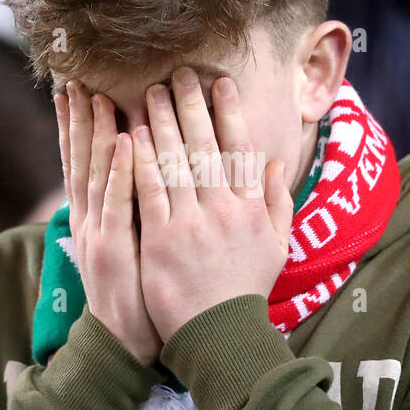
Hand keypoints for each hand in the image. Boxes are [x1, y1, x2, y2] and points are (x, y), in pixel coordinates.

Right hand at [56, 82, 161, 364]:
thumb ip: (136, 208)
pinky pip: (118, 203)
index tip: (79, 88)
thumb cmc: (139, 292)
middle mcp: (91, 218)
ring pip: (95, 173)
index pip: (85, 161)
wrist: (126, 341)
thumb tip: (146, 175)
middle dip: (78, 117)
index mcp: (96, 216)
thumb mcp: (132, 244)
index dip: (80, 125)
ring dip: (95, 132)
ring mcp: (99, 232)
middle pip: (82, 158)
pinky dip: (120, 172)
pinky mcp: (114, 248)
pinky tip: (125, 142)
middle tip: (74, 77)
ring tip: (96, 94)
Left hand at [132, 68, 291, 341]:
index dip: (229, 113)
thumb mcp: (275, 247)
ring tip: (151, 93)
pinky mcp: (163, 240)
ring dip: (162, 123)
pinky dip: (142, 162)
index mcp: (251, 208)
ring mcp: (192, 223)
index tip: (219, 84)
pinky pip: (151, 192)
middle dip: (191, 106)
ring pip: (175, 162)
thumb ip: (276, 203)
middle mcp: (224, 209)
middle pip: (205, 146)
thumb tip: (272, 164)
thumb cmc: (244, 291)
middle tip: (178, 74)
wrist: (219, 335)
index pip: (240, 149)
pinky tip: (133, 135)